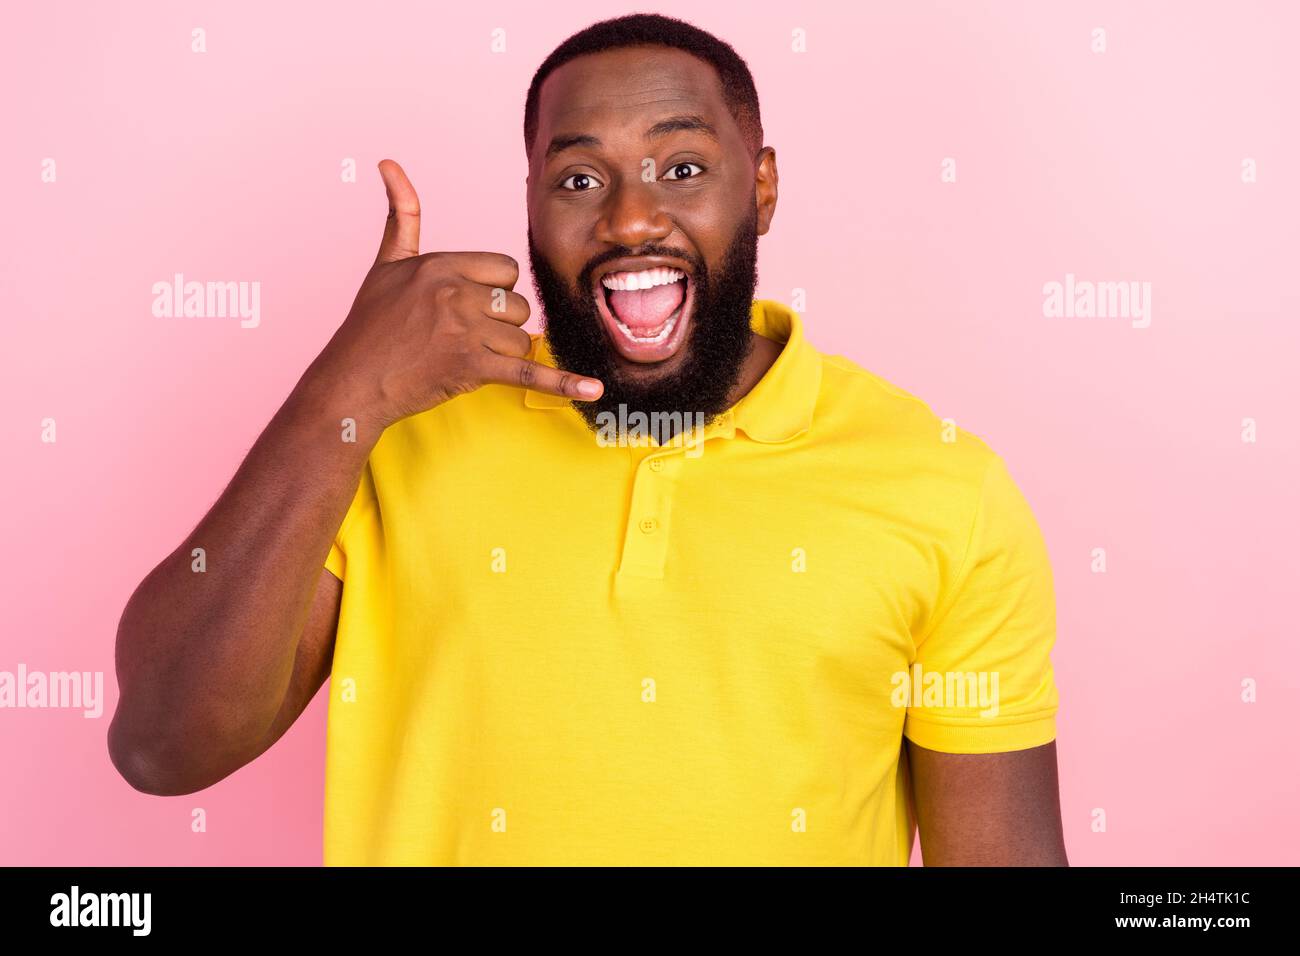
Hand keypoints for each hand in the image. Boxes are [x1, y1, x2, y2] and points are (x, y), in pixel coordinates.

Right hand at [321, 159, 602, 429]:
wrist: (353, 381)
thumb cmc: (371, 325)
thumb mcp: (386, 263)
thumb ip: (402, 214)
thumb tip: (390, 163)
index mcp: (442, 264)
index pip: (506, 269)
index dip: (495, 291)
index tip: (467, 306)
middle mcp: (455, 292)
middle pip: (518, 305)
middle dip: (501, 324)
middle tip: (462, 337)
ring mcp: (465, 330)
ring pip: (522, 338)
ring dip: (503, 353)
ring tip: (463, 358)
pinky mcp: (472, 367)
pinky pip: (528, 372)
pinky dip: (562, 382)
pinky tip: (594, 388)